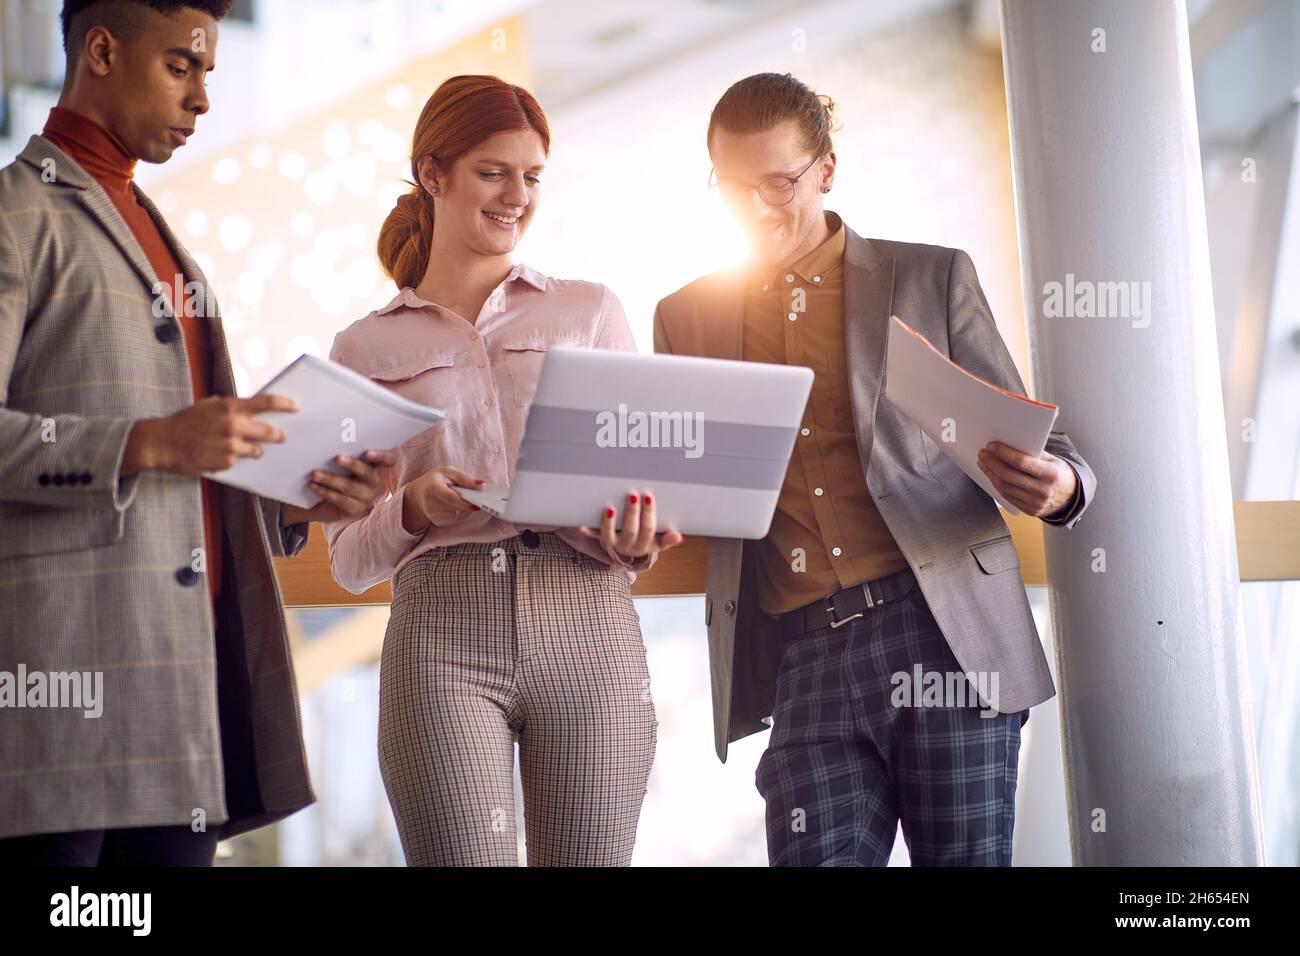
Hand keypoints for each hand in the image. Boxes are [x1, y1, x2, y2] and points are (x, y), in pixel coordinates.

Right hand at [123, 394, 297, 475]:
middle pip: (269, 431)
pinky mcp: (225, 462)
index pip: (266, 403)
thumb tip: (245, 407)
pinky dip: (232, 459)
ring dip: (256, 450)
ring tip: (249, 449)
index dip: (285, 404)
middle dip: (278, 435)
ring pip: (256, 451)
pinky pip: (237, 461)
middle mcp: (234, 425)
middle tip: (282, 436)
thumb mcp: (206, 405)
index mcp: (230, 407)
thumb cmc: (183, 422)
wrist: (161, 443)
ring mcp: (231, 446)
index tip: (296, 407)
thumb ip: (226, 405)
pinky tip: (218, 456)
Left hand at [282, 448, 398, 524]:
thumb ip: (344, 449)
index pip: (389, 460)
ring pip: (351, 487)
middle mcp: (376, 482)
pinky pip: (341, 500)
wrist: (319, 500)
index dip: (382, 456)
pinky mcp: (356, 510)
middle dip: (352, 465)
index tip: (368, 452)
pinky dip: (325, 492)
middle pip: (368, 473)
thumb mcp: (340, 460)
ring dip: (331, 479)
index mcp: (376, 466)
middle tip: (337, 458)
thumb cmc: (332, 471)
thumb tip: (332, 432)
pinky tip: (314, 485)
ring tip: (315, 473)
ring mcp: (367, 498)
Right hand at [401, 466, 486, 533]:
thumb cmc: (435, 479)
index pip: (451, 498)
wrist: (418, 493)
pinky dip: (459, 512)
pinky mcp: (438, 522)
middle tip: (474, 497)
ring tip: (459, 498)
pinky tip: (454, 505)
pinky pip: (456, 519)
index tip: (477, 505)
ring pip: (459, 514)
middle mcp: (431, 504)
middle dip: (468, 503)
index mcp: (433, 488)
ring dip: (464, 508)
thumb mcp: (448, 471)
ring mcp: (434, 515)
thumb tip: (482, 485)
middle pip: (457, 508)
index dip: (465, 503)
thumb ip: (465, 478)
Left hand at [577, 490, 684, 560]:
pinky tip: (581, 526)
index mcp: (645, 545)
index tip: (648, 496)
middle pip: (631, 530)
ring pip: (610, 536)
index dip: (648, 513)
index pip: (648, 528)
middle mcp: (628, 546)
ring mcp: (614, 543)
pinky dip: (588, 531)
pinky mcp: (603, 538)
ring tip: (610, 508)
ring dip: (609, 523)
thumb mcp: (659, 541)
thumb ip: (667, 539)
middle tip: (633, 495)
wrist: (631, 551)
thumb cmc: (648, 539)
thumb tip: (678, 538)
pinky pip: (595, 535)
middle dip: (632, 513)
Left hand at [976, 441, 1076, 518]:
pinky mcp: (1029, 510)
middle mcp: (1043, 490)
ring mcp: (1035, 503)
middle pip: (1009, 475)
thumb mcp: (1053, 460)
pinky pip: (1007, 496)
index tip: (992, 445)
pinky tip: (991, 475)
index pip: (1021, 462)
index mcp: (1051, 474)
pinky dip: (997, 484)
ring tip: (984, 462)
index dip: (1004, 453)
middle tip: (983, 453)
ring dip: (990, 473)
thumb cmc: (1059, 474)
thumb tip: (1009, 443)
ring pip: (1005, 487)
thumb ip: (1034, 453)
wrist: (1071, 497)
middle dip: (992, 462)